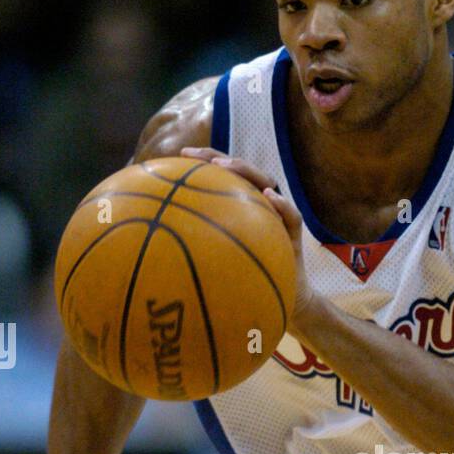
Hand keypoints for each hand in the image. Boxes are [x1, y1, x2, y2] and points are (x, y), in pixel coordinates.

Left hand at [181, 147, 313, 327]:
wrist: (283, 298)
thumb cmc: (245, 279)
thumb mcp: (217, 261)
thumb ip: (198, 244)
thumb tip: (160, 239)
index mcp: (239, 204)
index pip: (221, 174)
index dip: (202, 160)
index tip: (179, 155)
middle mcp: (258, 203)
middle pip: (241, 170)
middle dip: (220, 158)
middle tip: (200, 158)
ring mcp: (277, 215)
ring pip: (267, 182)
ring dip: (247, 172)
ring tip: (226, 168)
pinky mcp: (294, 232)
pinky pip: (292, 216)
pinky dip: (282, 205)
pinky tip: (269, 198)